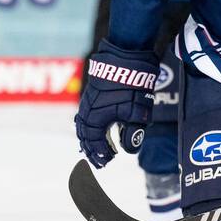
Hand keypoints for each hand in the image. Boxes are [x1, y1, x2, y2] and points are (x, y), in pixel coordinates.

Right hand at [75, 40, 158, 166]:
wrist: (125, 57)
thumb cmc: (131, 86)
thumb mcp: (137, 113)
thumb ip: (133, 133)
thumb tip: (130, 149)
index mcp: (94, 119)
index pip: (95, 142)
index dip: (102, 153)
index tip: (109, 161)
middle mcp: (87, 112)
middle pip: (86, 137)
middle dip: (93, 150)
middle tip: (101, 163)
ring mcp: (88, 102)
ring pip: (84, 126)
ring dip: (89, 140)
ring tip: (96, 149)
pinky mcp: (92, 94)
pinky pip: (86, 116)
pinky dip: (89, 127)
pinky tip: (95, 128)